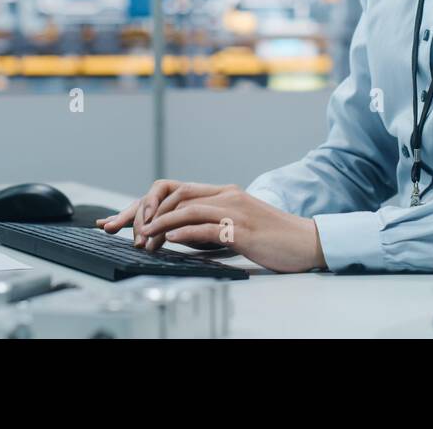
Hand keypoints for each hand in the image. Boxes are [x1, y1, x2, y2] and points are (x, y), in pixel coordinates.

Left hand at [97, 181, 326, 272]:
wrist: (308, 242)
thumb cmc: (274, 239)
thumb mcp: (236, 227)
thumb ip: (208, 226)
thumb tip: (175, 236)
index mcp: (223, 193)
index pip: (176, 190)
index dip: (147, 203)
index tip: (125, 220)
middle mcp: (226, 195)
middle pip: (174, 193)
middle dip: (144, 210)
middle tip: (124, 229)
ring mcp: (235, 210)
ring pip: (186, 207)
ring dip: (158, 223)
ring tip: (140, 238)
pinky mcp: (242, 229)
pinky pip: (205, 226)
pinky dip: (182, 232)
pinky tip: (167, 240)